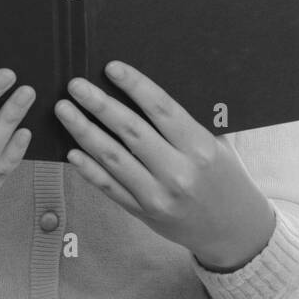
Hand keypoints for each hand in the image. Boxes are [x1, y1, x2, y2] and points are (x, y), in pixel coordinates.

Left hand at [55, 60, 276, 271]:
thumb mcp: (218, 144)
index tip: (111, 67)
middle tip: (75, 84)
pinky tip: (71, 151)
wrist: (234, 231)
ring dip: (84, 132)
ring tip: (64, 110)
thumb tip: (148, 92)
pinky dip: (89, 169)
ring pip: (113, 158)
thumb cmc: (226, 178)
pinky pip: (110, 188)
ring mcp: (158, 196)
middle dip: (99, 104)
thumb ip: (188, 123)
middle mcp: (178, 172)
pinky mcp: (144, 213)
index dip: (135, 85)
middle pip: (131, 131)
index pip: (162, 109)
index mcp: (200, 147)